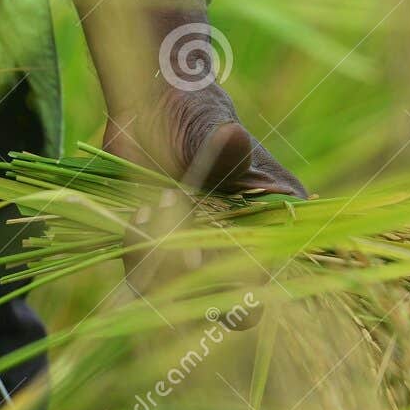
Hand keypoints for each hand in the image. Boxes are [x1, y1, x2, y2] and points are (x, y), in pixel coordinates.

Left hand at [76, 0, 304, 307]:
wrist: (152, 109)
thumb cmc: (194, 113)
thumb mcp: (211, 127)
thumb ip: (223, 147)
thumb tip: (233, 138)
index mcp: (271, 222)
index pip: (260, 283)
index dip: (230, 283)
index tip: (198, 253)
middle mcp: (238, 249)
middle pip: (217, 300)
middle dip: (184, 269)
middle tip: (170, 207)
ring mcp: (197, 256)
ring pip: (175, 293)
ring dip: (157, 254)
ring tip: (153, 202)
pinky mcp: (159, 254)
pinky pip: (145, 277)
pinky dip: (138, 249)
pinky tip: (140, 212)